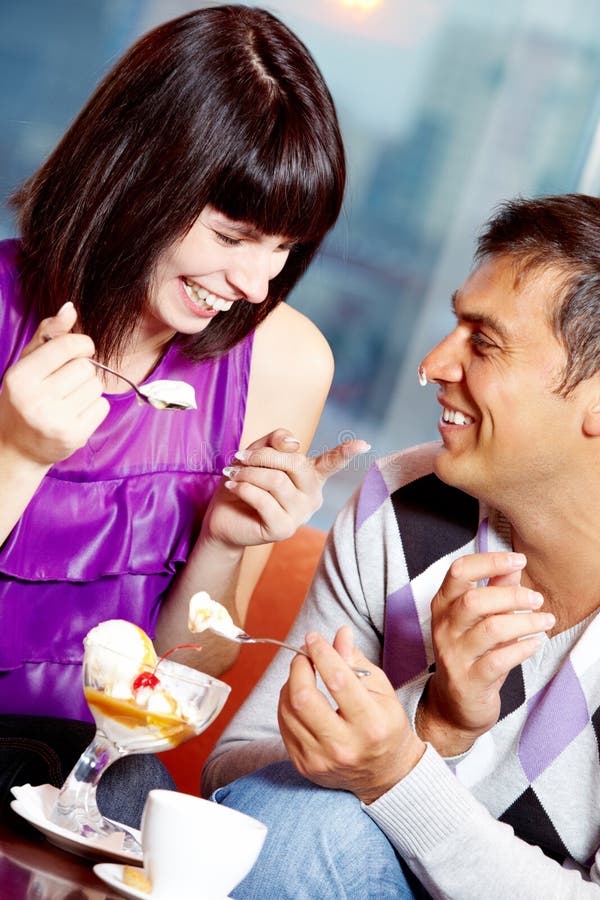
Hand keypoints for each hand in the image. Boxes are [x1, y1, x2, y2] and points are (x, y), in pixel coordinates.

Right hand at [0, 302, 108, 466]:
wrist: (18, 447)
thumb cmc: (25, 398)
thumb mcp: (27, 364)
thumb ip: (48, 334)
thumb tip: (70, 308)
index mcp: (21, 377)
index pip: (69, 345)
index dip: (82, 344)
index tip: (79, 350)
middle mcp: (36, 399)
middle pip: (86, 367)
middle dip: (82, 370)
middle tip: (66, 383)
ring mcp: (56, 420)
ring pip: (96, 386)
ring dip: (88, 389)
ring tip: (69, 399)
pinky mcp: (74, 436)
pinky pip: (102, 406)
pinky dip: (94, 406)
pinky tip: (76, 413)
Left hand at [202, 430, 369, 547]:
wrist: (223, 516)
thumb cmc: (244, 483)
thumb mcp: (257, 453)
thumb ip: (276, 441)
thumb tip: (295, 443)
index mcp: (311, 476)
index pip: (332, 462)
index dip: (346, 452)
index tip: (363, 444)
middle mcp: (311, 496)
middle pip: (295, 464)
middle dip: (263, 456)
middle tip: (240, 458)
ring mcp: (300, 514)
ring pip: (276, 480)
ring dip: (248, 473)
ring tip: (233, 475)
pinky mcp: (283, 529)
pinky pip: (263, 500)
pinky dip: (244, 489)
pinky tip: (234, 488)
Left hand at [278, 626, 424, 804]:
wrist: (385, 774)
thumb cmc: (385, 725)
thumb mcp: (381, 690)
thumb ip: (356, 661)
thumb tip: (339, 634)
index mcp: (371, 725)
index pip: (338, 680)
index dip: (321, 652)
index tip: (313, 637)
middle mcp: (344, 746)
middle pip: (303, 698)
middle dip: (299, 666)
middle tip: (304, 655)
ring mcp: (321, 760)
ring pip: (288, 710)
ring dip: (291, 683)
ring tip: (304, 673)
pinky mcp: (304, 766)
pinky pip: (284, 726)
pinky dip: (287, 703)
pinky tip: (300, 695)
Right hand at [418, 552, 554, 754]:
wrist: (454, 704)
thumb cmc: (471, 654)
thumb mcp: (480, 618)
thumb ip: (494, 590)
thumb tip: (513, 566)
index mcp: (443, 604)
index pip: (460, 571)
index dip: (490, 561)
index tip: (518, 560)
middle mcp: (444, 627)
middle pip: (474, 599)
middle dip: (512, 595)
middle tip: (537, 599)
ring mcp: (454, 655)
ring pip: (491, 629)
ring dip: (525, 622)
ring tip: (544, 621)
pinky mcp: (469, 680)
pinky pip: (498, 661)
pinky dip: (522, 649)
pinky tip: (535, 643)